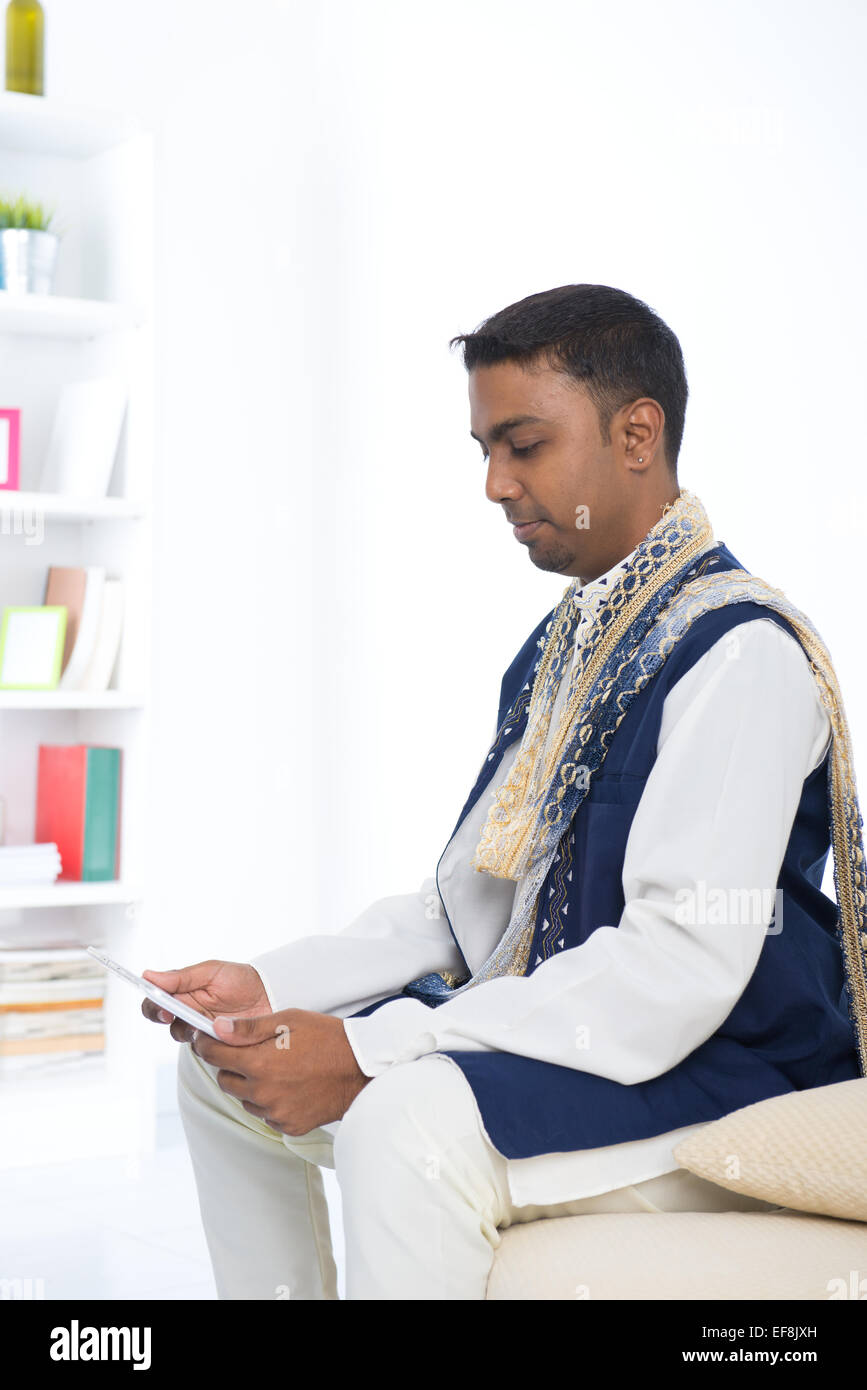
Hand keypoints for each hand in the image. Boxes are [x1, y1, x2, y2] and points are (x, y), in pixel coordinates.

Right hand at [140, 960, 269, 1041]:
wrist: (271, 995)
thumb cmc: (241, 979)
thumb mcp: (211, 972)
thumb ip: (181, 977)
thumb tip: (148, 975)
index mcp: (182, 993)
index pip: (155, 1002)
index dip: (153, 1008)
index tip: (164, 1010)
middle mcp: (188, 1013)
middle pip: (165, 1023)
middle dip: (173, 1022)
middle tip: (187, 1019)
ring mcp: (201, 1030)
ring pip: (184, 1038)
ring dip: (194, 1033)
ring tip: (212, 1025)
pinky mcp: (217, 1045)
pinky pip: (205, 1050)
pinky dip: (211, 1043)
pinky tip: (224, 1035)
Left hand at [190, 1008, 370, 1133]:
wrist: (361, 1070)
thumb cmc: (326, 1038)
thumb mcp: (288, 1021)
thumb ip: (249, 1028)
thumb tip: (217, 1028)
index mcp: (258, 1063)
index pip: (213, 1055)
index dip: (206, 1043)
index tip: (208, 1038)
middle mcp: (262, 1092)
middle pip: (224, 1079)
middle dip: (231, 1065)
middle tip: (252, 1052)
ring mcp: (275, 1112)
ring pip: (245, 1098)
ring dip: (251, 1084)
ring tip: (277, 1068)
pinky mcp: (288, 1126)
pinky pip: (266, 1114)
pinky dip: (270, 1101)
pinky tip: (289, 1085)